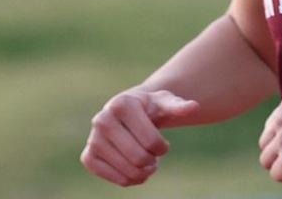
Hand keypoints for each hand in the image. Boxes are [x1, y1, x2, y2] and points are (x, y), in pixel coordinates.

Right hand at [80, 89, 200, 185]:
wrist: (128, 112)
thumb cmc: (150, 108)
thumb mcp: (165, 103)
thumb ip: (179, 107)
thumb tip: (194, 107)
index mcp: (122, 104)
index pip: (152, 141)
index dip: (162, 148)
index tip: (162, 143)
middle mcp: (102, 119)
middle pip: (139, 158)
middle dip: (153, 161)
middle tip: (153, 155)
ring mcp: (93, 138)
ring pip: (127, 172)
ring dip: (143, 172)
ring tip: (145, 161)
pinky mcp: (88, 156)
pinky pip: (113, 178)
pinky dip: (128, 180)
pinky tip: (132, 169)